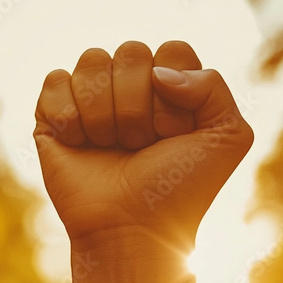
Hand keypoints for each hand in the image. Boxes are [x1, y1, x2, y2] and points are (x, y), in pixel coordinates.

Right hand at [33, 40, 253, 251]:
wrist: (132, 230)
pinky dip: (70, 116)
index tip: (174, 135)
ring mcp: (92, 99)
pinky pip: (56, 80)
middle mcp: (131, 87)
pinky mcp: (54, 115)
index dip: (175, 95)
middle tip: (141, 146)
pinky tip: (80, 144)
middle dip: (139, 106)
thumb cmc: (179, 189)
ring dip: (105, 113)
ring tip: (112, 148)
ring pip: (93, 60)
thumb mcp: (228, 137)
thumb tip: (157, 71)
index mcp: (172, 87)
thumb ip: (213, 85)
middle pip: (132, 52)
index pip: (172, 51)